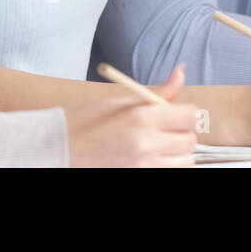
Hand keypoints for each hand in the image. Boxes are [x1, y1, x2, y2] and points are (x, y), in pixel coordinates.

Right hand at [66, 66, 198, 166]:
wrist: (60, 148)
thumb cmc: (86, 121)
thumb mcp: (121, 100)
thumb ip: (157, 92)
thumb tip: (181, 73)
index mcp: (141, 118)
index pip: (190, 116)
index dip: (185, 113)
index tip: (177, 112)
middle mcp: (146, 144)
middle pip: (190, 140)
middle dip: (182, 132)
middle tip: (164, 128)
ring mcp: (143, 166)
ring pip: (185, 161)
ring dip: (176, 152)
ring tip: (156, 144)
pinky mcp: (139, 178)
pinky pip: (168, 172)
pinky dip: (165, 165)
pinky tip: (148, 156)